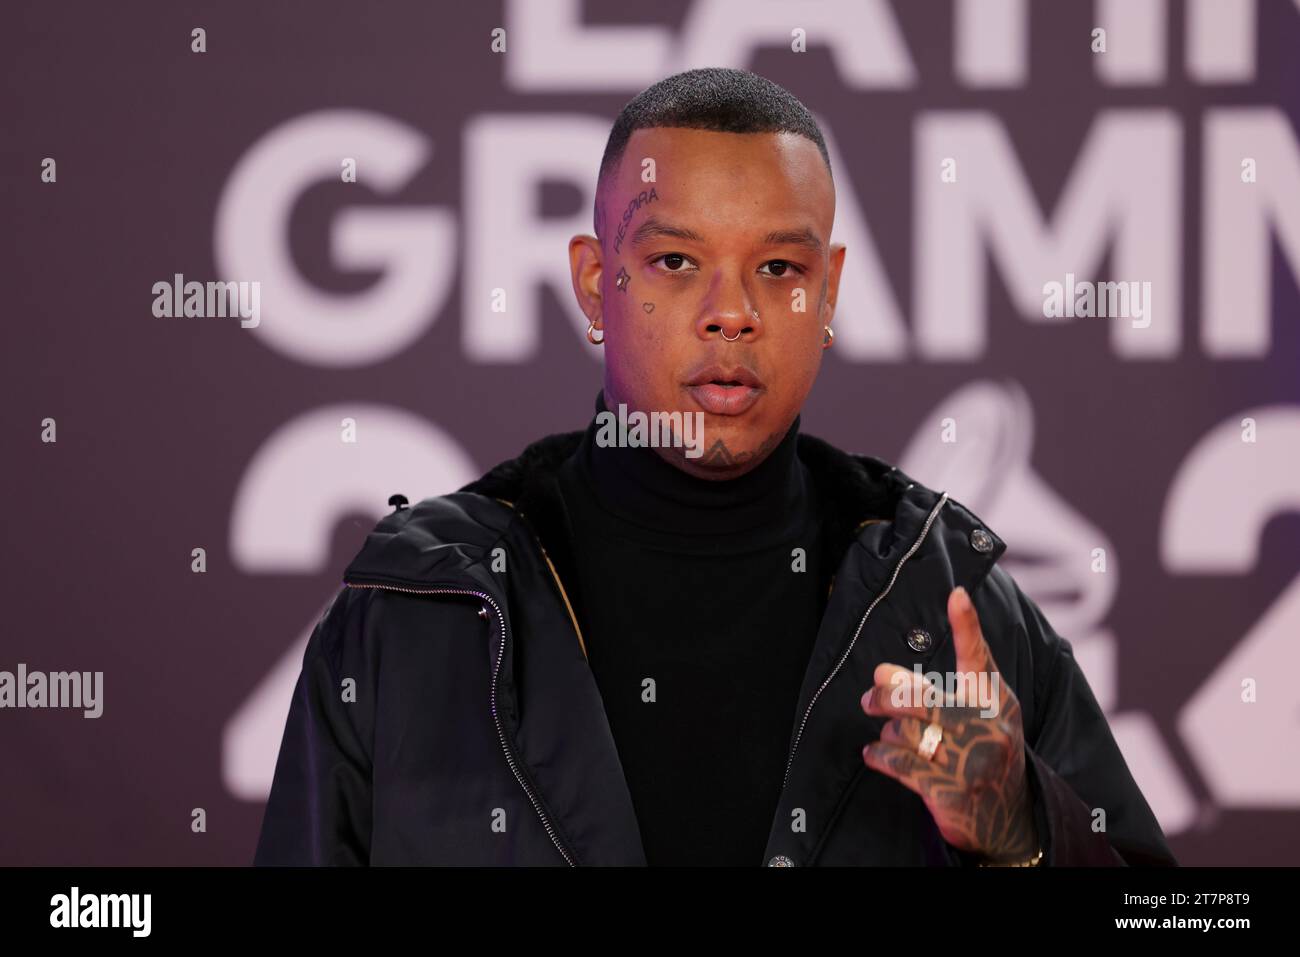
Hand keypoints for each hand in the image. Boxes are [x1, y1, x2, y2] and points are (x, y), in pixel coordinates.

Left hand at [860, 585, 1037, 862]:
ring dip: (887, 731)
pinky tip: (874, 753)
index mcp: (997, 703)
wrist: (1008, 819)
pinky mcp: (947, 790)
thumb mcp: (979, 716)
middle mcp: (987, 727)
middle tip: (871, 697)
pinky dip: (878, 754)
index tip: (956, 594)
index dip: (967, 625)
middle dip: (885, 694)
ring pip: (903, 729)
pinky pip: (896, 761)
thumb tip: (881, 671)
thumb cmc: (984, 752)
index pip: (979, 658)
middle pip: (919, 696)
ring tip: (890, 735)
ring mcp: (969, 760)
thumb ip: (936, 689)